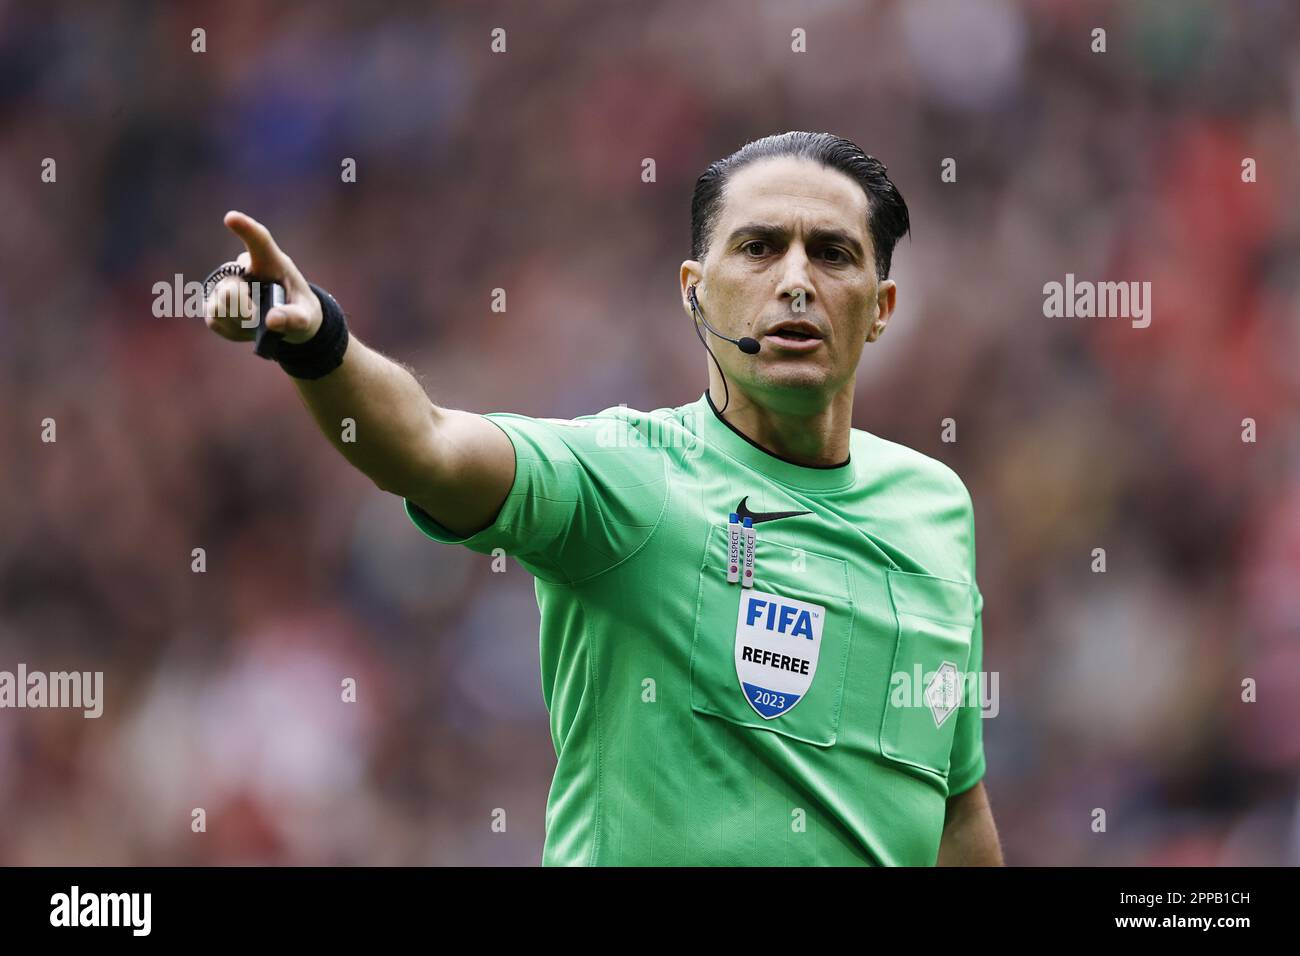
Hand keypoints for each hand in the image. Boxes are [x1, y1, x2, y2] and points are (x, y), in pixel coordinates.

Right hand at [203, 211, 322, 344]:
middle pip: (231, 287)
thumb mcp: (306, 318)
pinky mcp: (215, 303)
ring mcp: (227, 284)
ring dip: (238, 322)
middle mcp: (245, 268)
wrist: (288, 321)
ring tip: (258, 324)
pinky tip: (246, 329)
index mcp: (272, 262)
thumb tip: (271, 321)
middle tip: (258, 319)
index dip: (245, 229)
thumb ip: (294, 318)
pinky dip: (231, 331)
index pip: (259, 241)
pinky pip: (214, 320)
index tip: (231, 218)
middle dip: (243, 310)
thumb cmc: (300, 311)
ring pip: (218, 305)